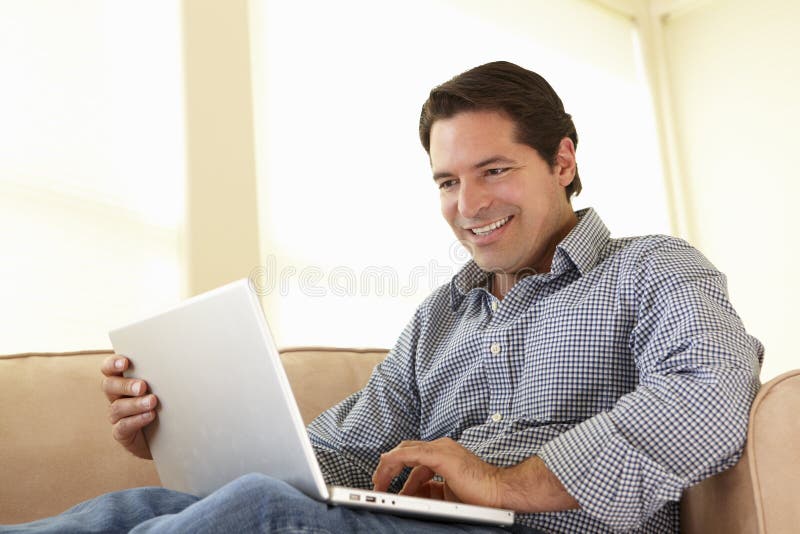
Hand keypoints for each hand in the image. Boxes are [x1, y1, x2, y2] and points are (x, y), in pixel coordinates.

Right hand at [101, 355, 156, 459]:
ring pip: (117, 407)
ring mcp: (117, 415)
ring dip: (135, 404)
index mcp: (123, 380)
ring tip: (152, 401)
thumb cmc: (164, 403)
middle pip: (108, 386)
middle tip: (142, 386)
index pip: (109, 368)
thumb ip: (160, 374)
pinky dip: (136, 420)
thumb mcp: (162, 386)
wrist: (166, 434)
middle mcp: (117, 396)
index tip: (125, 362)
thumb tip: (176, 361)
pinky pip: (122, 427)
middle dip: (125, 385)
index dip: (112, 364)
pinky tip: (150, 415)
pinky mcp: (122, 433)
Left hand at [372, 438, 501, 507]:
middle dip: (389, 469)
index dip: (397, 469)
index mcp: (444, 454)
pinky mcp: (441, 456)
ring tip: (380, 487)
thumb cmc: (479, 495)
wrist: (500, 493)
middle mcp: (442, 447)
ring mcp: (442, 449)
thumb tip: (409, 499)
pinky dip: (395, 460)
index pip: (413, 456)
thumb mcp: (447, 494)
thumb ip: (429, 491)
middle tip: (378, 486)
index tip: (386, 484)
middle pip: (406, 451)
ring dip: (389, 469)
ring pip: (405, 451)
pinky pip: (410, 454)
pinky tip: (385, 468)